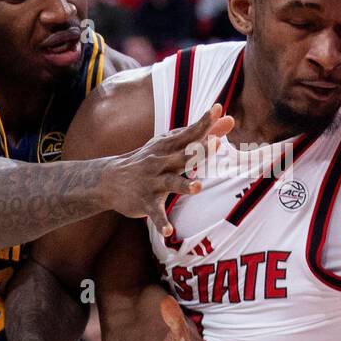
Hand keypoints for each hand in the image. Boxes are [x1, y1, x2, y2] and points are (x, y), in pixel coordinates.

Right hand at [102, 104, 234, 237]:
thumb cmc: (150, 160)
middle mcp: (161, 162)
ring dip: (184, 185)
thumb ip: (202, 134)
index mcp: (169, 147)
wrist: (110, 180)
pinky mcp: (145, 202)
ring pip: (171, 183)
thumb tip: (230, 119)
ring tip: (197, 187)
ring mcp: (152, 182)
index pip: (190, 133)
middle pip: (184, 155)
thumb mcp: (172, 145)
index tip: (217, 108)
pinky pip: (155, 214)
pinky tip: (168, 232)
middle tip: (217, 143)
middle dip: (199, 151)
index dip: (203, 122)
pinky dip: (161, 222)